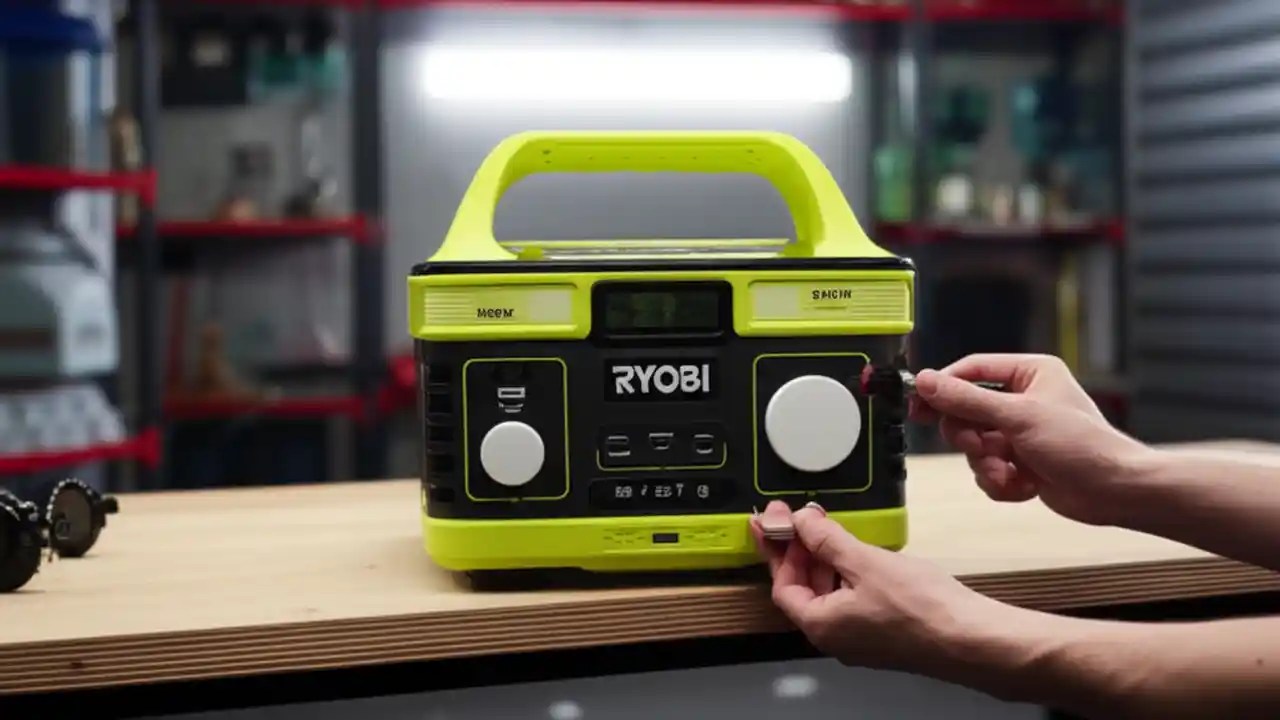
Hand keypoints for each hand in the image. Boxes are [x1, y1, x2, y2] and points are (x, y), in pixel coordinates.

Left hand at [750, 502, 1009, 676]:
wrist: (973, 639)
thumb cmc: (921, 608)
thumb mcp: (865, 562)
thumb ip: (827, 539)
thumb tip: (801, 521)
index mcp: (821, 626)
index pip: (783, 585)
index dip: (777, 550)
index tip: (773, 521)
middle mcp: (836, 638)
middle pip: (804, 589)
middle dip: (799, 550)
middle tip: (797, 516)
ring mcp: (861, 638)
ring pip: (829, 593)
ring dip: (824, 559)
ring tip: (826, 527)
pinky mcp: (885, 633)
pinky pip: (853, 600)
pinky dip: (847, 573)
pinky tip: (857, 552)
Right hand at [911, 353, 1152, 526]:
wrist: (1115, 492)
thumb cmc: (1082, 446)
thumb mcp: (1018, 416)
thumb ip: (967, 399)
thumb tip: (925, 381)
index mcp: (1029, 374)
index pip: (971, 371)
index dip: (944, 387)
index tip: (919, 403)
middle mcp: (1023, 400)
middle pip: (966, 411)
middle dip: (970, 437)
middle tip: (978, 447)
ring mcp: (1021, 434)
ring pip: (974, 446)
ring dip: (987, 464)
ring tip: (1008, 472)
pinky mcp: (1021, 463)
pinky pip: (988, 470)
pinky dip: (1000, 481)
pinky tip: (1023, 486)